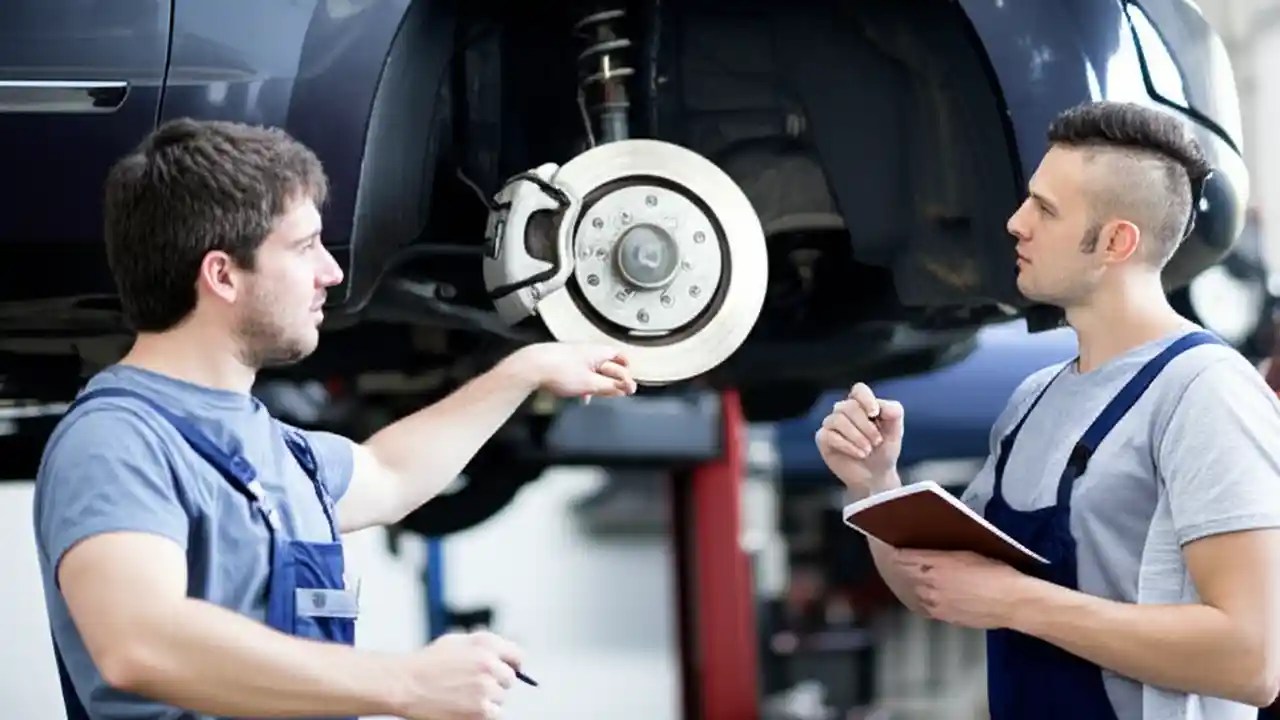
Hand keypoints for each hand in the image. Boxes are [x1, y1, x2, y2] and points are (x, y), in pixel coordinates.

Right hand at [400, 630, 523, 719]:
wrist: (405, 684)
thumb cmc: (427, 663)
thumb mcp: (456, 642)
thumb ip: (484, 645)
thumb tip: (506, 658)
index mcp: (485, 645)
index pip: (516, 656)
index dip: (512, 664)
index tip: (507, 671)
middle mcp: (489, 665)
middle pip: (509, 680)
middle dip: (496, 683)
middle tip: (473, 686)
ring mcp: (486, 689)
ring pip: (501, 699)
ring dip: (488, 700)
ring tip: (463, 696)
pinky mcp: (481, 711)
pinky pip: (494, 715)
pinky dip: (483, 715)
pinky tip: (464, 708)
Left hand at [512, 342, 637, 399]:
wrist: (531, 366)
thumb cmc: (559, 371)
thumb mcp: (590, 383)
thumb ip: (610, 386)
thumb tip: (626, 388)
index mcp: (597, 352)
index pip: (619, 356)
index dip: (626, 368)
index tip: (629, 381)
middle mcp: (586, 351)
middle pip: (606, 364)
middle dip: (613, 378)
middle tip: (617, 390)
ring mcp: (573, 356)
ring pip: (592, 370)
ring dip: (597, 382)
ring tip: (598, 395)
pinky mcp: (562, 362)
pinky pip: (578, 373)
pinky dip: (583, 383)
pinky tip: (579, 395)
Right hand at [815, 382, 903, 491]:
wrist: (876, 475)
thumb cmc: (884, 450)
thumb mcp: (896, 431)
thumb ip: (894, 413)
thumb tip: (881, 407)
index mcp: (861, 404)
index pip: (858, 390)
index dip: (865, 399)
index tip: (875, 414)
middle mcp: (844, 411)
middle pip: (849, 406)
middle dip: (865, 426)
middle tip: (877, 441)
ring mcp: (831, 424)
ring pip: (837, 419)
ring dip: (856, 436)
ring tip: (868, 450)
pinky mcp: (823, 439)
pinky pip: (829, 435)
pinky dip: (847, 445)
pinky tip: (859, 454)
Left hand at [892, 549, 1028, 629]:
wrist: (1012, 602)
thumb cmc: (995, 572)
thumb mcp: (966, 552)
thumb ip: (939, 553)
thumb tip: (923, 550)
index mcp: (933, 566)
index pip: (899, 557)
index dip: (890, 549)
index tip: (887, 542)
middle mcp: (928, 586)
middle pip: (899, 574)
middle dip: (894, 564)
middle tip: (891, 554)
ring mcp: (933, 604)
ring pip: (907, 591)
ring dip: (903, 580)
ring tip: (901, 570)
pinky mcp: (941, 617)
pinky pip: (918, 605)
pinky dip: (914, 595)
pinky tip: (916, 589)